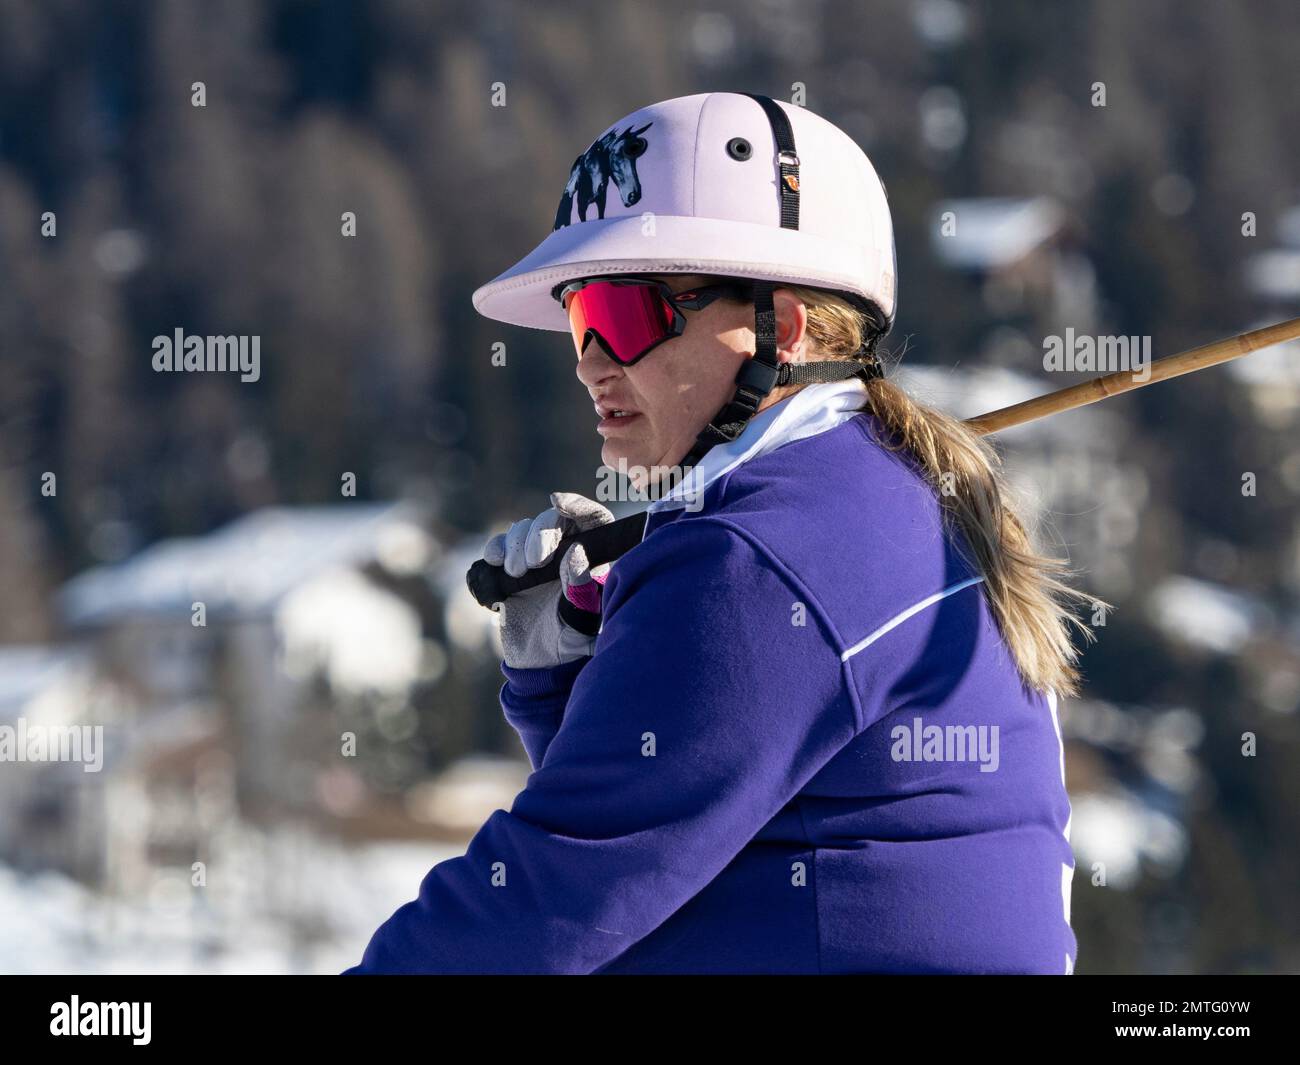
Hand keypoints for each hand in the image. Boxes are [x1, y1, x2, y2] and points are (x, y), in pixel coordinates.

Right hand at [482, 492, 614, 667]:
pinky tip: (494, 562)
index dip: (577, 506)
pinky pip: (499, 547)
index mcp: (591, 558)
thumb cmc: (569, 643)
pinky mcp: (508, 569)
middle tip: (534, 562)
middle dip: (540, 533)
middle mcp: (564, 551)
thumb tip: (574, 554)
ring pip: (523, 529)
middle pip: (552, 521)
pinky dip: (494, 549)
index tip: (558, 503)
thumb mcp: (581, 622)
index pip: (591, 520)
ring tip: (516, 573)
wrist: (538, 664)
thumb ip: (579, 590)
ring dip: (515, 544)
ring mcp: (534, 558)